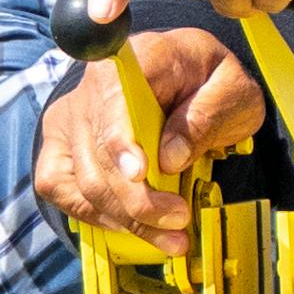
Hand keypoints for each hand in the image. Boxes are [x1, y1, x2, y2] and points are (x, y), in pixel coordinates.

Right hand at [32, 43, 218, 259]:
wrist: (186, 79)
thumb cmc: (209, 83)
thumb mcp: (234, 91)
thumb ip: (209, 115)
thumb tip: (170, 159)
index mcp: (139, 57)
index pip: (114, 100)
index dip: (121, 140)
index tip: (140, 174)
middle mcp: (94, 83)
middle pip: (99, 152)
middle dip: (138, 199)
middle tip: (179, 220)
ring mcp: (71, 115)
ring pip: (85, 181)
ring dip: (126, 218)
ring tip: (169, 235)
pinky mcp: (60, 144)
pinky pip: (62, 191)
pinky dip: (97, 216)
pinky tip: (131, 223)